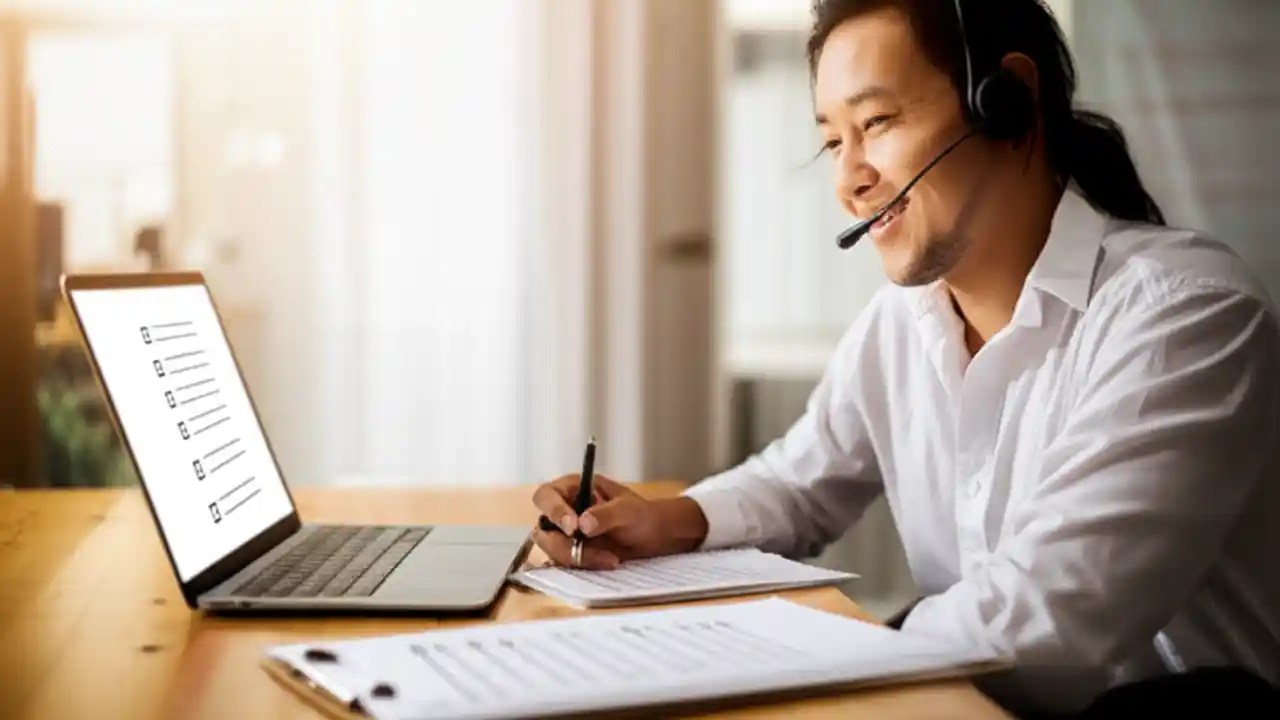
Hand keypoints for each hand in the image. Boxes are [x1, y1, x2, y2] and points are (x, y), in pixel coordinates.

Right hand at [531, 474, 708, 569]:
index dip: (553, 511)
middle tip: (588, 552)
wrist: (654, 536)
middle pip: (543, 529)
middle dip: (563, 544)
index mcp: (571, 489)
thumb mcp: (628, 510)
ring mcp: (564, 535)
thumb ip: (607, 514)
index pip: (546, 496)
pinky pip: (564, 564)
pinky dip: (583, 567)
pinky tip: (607, 562)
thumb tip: (583, 524)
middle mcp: (562, 511)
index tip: (573, 527)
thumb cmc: (640, 514)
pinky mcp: (571, 554)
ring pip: (552, 550)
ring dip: (578, 558)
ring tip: (610, 558)